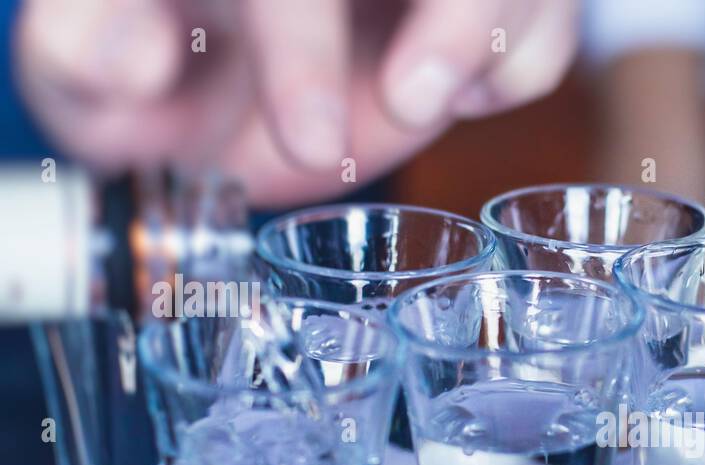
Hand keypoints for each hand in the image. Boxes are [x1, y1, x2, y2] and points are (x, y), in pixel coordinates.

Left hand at [15, 0, 578, 204]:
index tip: (313, 140)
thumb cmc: (156, 66)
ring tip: (432, 99)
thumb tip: (134, 55)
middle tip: (414, 103)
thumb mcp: (86, 71)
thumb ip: (84, 53)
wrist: (210, 67)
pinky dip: (523, 62)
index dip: (304, 49)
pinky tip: (456, 90)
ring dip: (500, 37)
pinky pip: (551, 16)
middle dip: (453, 20)